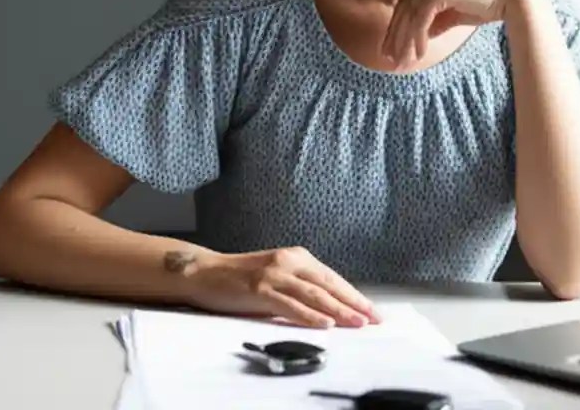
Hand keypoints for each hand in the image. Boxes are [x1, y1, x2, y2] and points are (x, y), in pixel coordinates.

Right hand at [172, 247, 382, 328]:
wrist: (205, 272)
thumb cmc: (242, 279)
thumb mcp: (278, 277)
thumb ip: (301, 288)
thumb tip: (331, 309)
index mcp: (297, 257)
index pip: (333, 279)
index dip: (354, 296)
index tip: (372, 311)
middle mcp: (289, 261)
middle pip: (329, 285)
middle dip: (354, 304)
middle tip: (374, 319)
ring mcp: (274, 274)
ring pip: (314, 294)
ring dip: (339, 310)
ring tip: (357, 323)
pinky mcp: (259, 289)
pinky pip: (290, 305)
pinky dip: (310, 315)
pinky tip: (324, 323)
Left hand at [382, 0, 536, 68]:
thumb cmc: (490, 2)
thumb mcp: (458, 15)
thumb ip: (440, 22)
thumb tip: (423, 36)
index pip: (408, 7)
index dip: (399, 30)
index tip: (394, 51)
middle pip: (404, 11)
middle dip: (396, 38)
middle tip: (391, 60)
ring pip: (410, 16)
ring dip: (404, 41)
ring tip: (402, 62)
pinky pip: (421, 17)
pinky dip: (417, 36)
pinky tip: (419, 53)